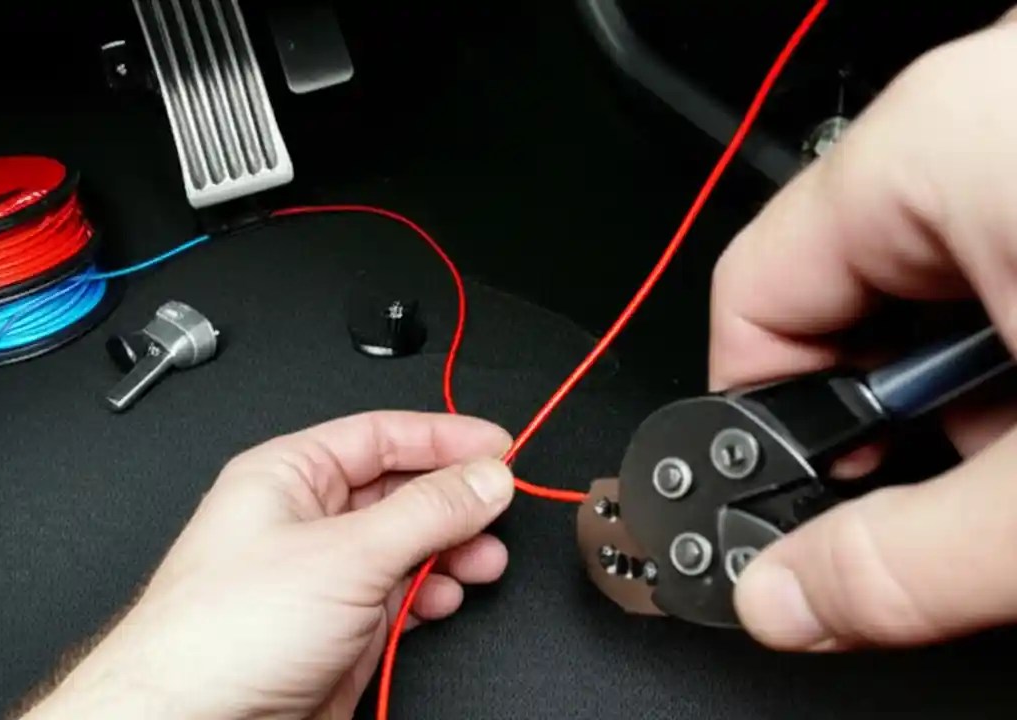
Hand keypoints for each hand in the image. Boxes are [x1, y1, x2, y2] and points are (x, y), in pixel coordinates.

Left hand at [20, 411, 514, 719]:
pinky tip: (445, 598)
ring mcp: (319, 576)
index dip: (442, 438)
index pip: (378, 435)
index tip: (498, 448)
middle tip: (497, 510)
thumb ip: (427, 511)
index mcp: (287, 475)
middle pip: (397, 490)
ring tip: (482, 561)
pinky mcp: (333, 629)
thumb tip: (483, 477)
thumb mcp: (346, 554)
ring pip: (403, 546)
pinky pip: (396, 596)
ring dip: (449, 551)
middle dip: (452, 500)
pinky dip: (429, 595)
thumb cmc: (222, 636)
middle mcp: (302, 520)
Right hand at [708, 11, 1016, 651]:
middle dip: (902, 416)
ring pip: (942, 268)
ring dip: (986, 378)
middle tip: (979, 487)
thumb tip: (784, 601)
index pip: (751, 297)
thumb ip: (905, 561)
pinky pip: (1007, 229)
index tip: (796, 499)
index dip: (759, 422)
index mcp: (929, 147)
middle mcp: (982, 103)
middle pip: (848, 292)